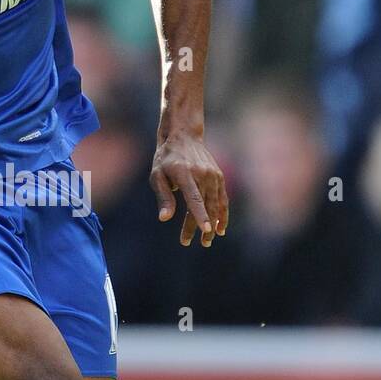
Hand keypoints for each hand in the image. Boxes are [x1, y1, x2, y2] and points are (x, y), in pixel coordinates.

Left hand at [150, 131, 228, 246]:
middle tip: (197, 243)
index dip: (200, 215)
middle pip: (205, 206)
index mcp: (185, 174)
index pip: (194, 199)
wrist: (183, 136)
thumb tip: (164, 218)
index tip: (205, 230)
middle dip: (202, 227)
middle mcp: (202, 174)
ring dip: (214, 223)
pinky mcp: (218, 176)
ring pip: (216, 204)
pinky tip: (220, 227)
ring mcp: (213, 175)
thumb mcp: (157, 176)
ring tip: (208, 240)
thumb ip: (163, 197)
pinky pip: (223, 198)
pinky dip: (223, 213)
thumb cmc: (165, 159)